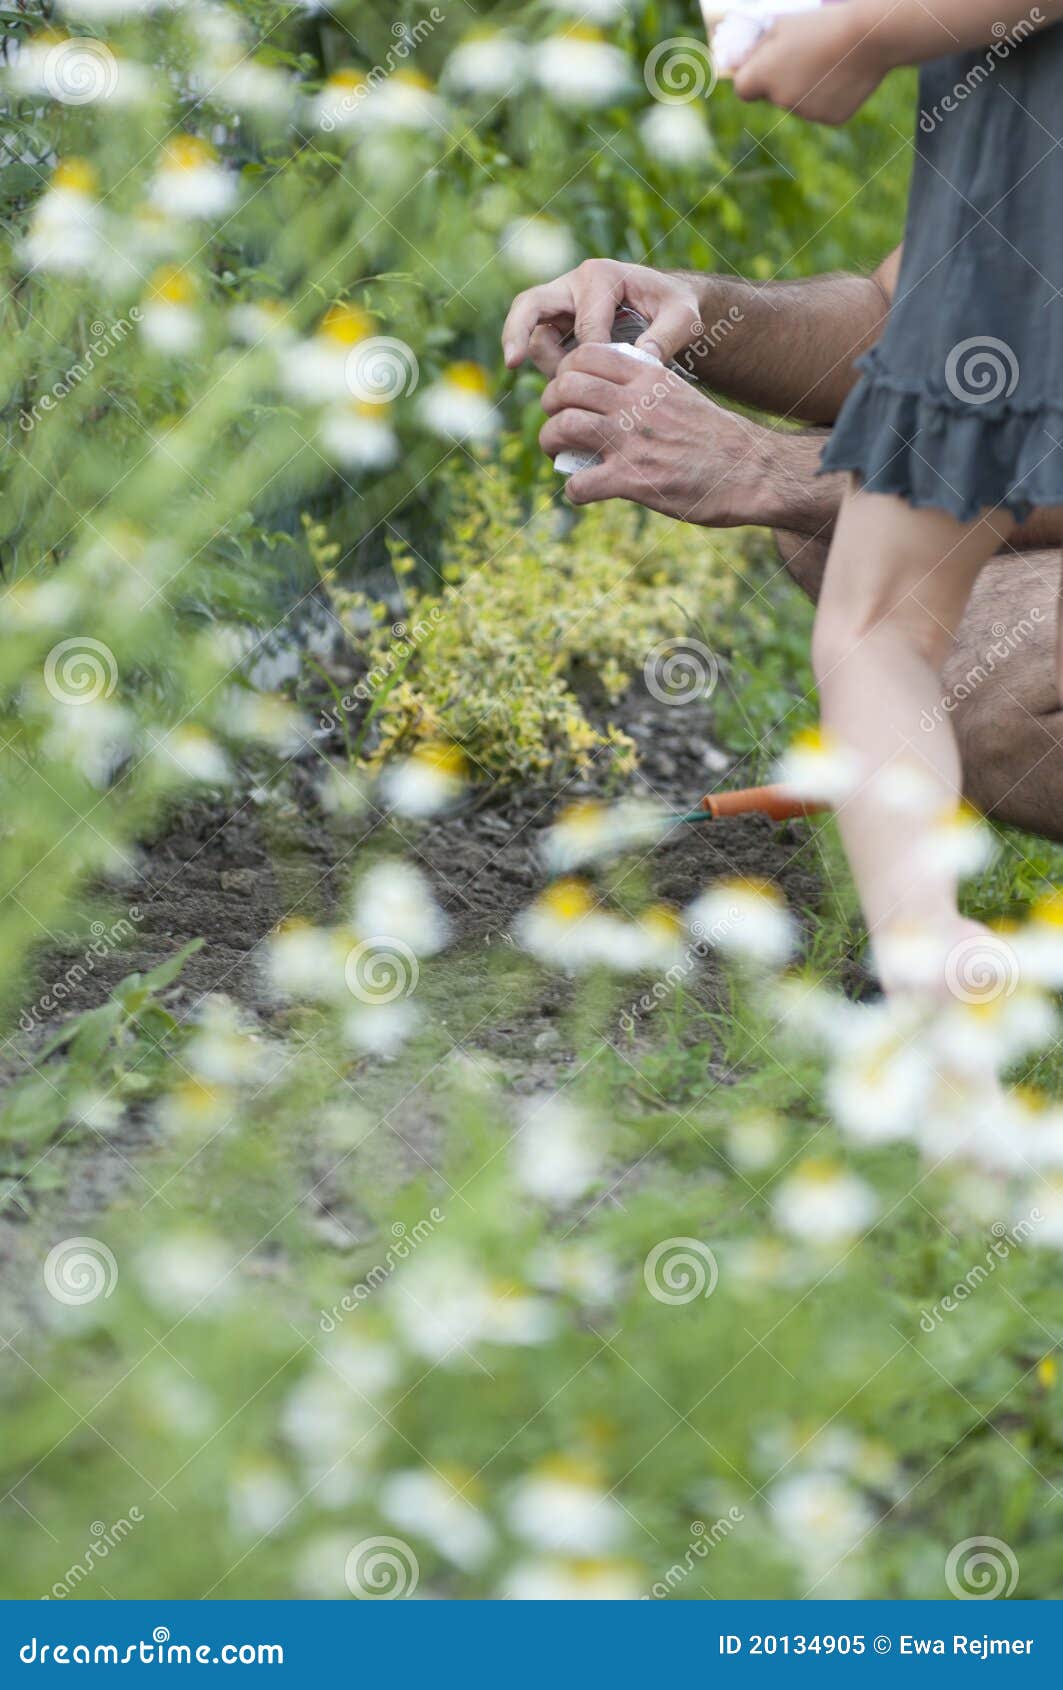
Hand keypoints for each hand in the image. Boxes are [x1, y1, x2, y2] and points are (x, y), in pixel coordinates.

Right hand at [502, 260, 704, 375]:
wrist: (668, 304)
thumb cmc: (676, 307)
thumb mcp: (684, 318)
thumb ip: (667, 337)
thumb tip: (642, 358)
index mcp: (601, 276)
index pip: (586, 326)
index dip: (596, 361)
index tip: (613, 384)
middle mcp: (573, 283)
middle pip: (530, 305)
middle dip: (517, 333)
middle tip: (512, 363)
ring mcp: (562, 303)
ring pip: (535, 334)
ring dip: (548, 364)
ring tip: (577, 387)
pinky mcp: (558, 323)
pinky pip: (540, 345)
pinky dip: (549, 368)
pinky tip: (567, 389)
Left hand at [538, 343, 768, 524]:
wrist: (751, 472)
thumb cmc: (715, 437)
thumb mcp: (679, 395)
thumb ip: (643, 389)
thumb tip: (605, 397)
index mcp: (648, 376)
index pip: (586, 354)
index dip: (566, 372)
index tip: (568, 392)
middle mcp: (636, 401)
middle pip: (566, 387)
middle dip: (550, 405)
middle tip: (556, 422)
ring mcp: (632, 440)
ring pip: (563, 426)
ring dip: (550, 442)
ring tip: (558, 453)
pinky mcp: (633, 480)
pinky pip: (580, 482)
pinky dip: (573, 490)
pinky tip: (584, 492)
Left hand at [733, 8, 886, 124]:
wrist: (868, 36)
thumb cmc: (822, 24)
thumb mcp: (782, 24)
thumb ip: (757, 48)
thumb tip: (739, 64)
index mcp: (764, 76)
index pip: (743, 89)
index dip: (751, 76)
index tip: (762, 65)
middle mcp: (781, 100)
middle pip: (772, 96)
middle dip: (781, 79)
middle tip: (805, 54)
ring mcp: (806, 113)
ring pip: (798, 103)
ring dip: (806, 87)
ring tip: (828, 61)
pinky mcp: (830, 119)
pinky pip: (822, 108)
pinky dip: (828, 96)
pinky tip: (841, 75)